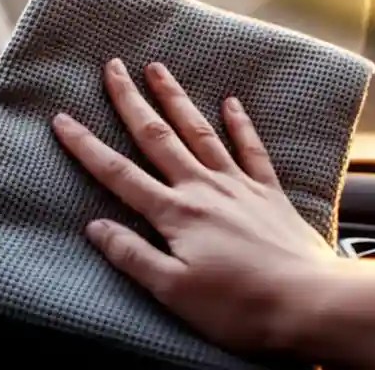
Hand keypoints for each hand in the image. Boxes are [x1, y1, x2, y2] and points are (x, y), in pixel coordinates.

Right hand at [51, 58, 339, 352]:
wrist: (311, 304)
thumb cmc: (239, 307)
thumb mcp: (174, 291)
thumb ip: (133, 255)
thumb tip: (95, 226)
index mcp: (175, 214)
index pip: (119, 174)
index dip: (86, 146)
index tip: (62, 118)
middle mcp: (202, 189)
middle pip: (157, 137)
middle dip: (130, 100)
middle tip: (112, 66)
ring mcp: (238, 187)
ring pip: (199, 132)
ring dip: (175, 98)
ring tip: (157, 68)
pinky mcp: (268, 194)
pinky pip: (251, 150)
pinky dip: (240, 124)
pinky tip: (231, 102)